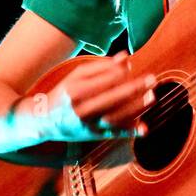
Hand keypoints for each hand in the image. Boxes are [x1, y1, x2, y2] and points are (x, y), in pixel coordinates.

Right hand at [24, 50, 156, 142]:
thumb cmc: (64, 93)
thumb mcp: (76, 76)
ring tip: (152, 96)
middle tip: (152, 79)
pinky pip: (114, 134)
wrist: (43, 120)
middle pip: (111, 98)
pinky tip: (144, 128)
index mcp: (75, 90)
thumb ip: (101, 67)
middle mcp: (80, 109)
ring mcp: (87, 125)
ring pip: (115, 116)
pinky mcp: (92, 136)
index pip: (102, 80)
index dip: (120, 72)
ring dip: (135, 108)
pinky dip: (129, 131)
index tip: (132, 65)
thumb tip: (126, 58)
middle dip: (133, 88)